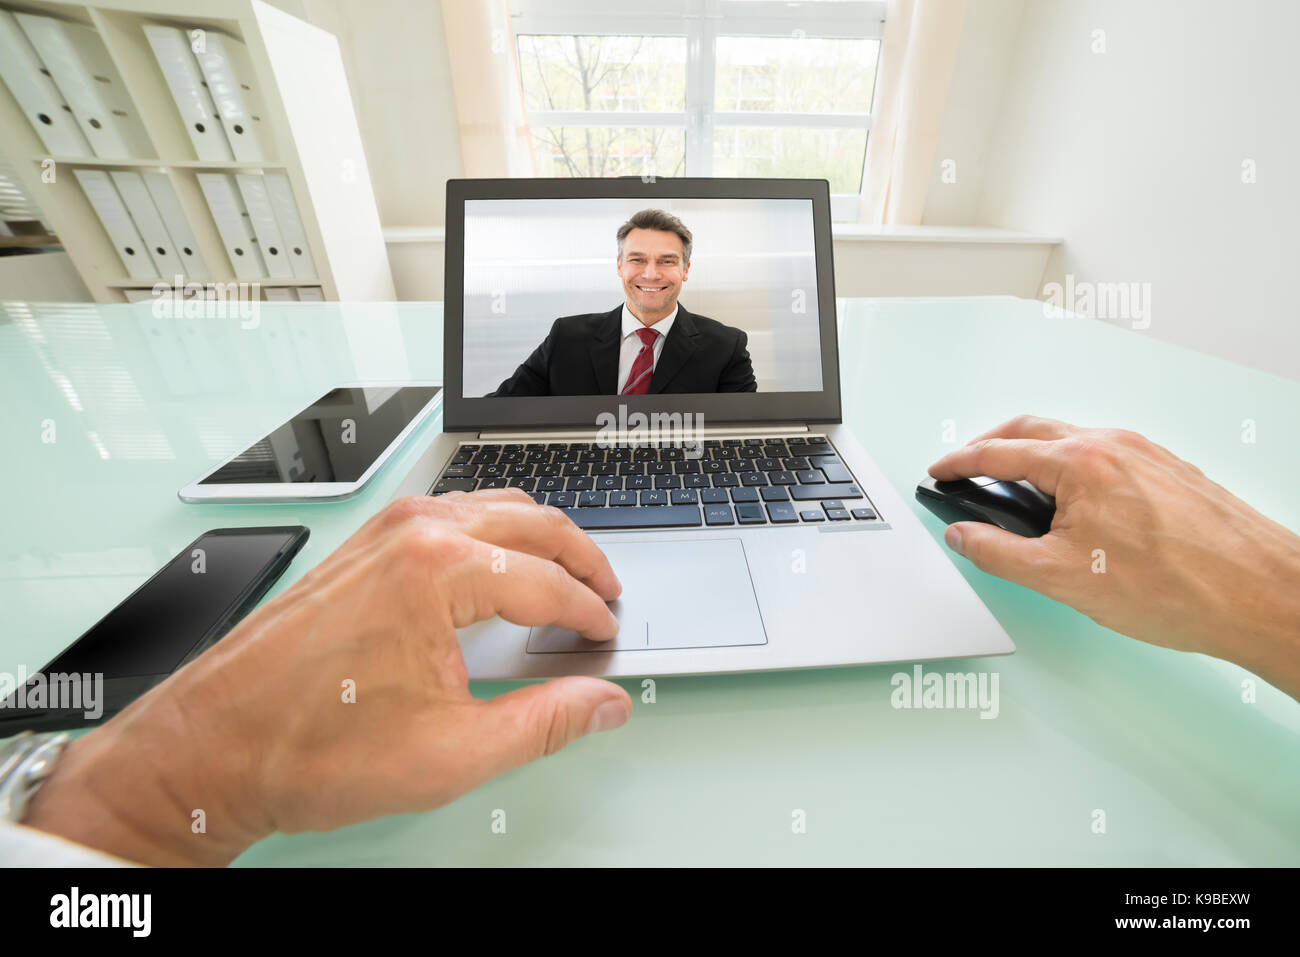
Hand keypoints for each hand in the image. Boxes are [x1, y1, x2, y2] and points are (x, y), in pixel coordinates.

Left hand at [24, 489, 631, 864]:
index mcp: (438, 570)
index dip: (589, 613)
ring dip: (539, 540)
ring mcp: (382, 531)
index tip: (604, 637)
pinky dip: (494, 535)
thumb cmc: (305, 747)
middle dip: (580, 560)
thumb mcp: (452, 753)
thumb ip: (546, 723)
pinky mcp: (362, 544)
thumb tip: (602, 702)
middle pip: (532, 524)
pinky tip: (500, 571)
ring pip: (493, 508)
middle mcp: (412, 532)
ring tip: (564, 581)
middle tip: (605, 595)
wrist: (211, 746)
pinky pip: (451, 514)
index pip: (548, 582)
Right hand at [928, 415, 1299, 696]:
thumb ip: (998, 554)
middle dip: (992, 446)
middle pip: (1034, 432)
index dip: (959, 463)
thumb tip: (963, 536)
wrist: (1260, 595)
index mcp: (1081, 462)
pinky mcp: (1170, 473)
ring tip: (1017, 491)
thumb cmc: (1177, 588)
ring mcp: (1147, 455)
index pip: (1000, 454)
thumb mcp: (1061, 579)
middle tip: (966, 467)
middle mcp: (1114, 446)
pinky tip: (1075, 504)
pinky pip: (1106, 457)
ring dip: (1035, 457)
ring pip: (1073, 442)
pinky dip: (1072, 468)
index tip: (939, 471)